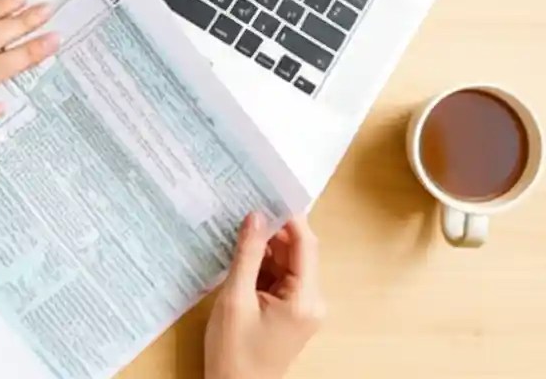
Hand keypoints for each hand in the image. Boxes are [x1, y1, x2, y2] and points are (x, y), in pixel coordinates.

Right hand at [205, 213, 324, 378]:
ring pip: (287, 263)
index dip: (288, 217)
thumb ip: (246, 255)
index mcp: (305, 299)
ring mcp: (302, 307)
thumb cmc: (234, 352)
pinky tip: (240, 254)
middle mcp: (312, 301)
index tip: (265, 192)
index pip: (305, 244)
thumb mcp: (235, 299)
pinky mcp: (290, 311)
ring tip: (236, 228)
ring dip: (264, 247)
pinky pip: (280, 277)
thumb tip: (254, 216)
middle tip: (243, 207)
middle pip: (297, 252)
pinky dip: (262, 265)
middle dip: (272, 230)